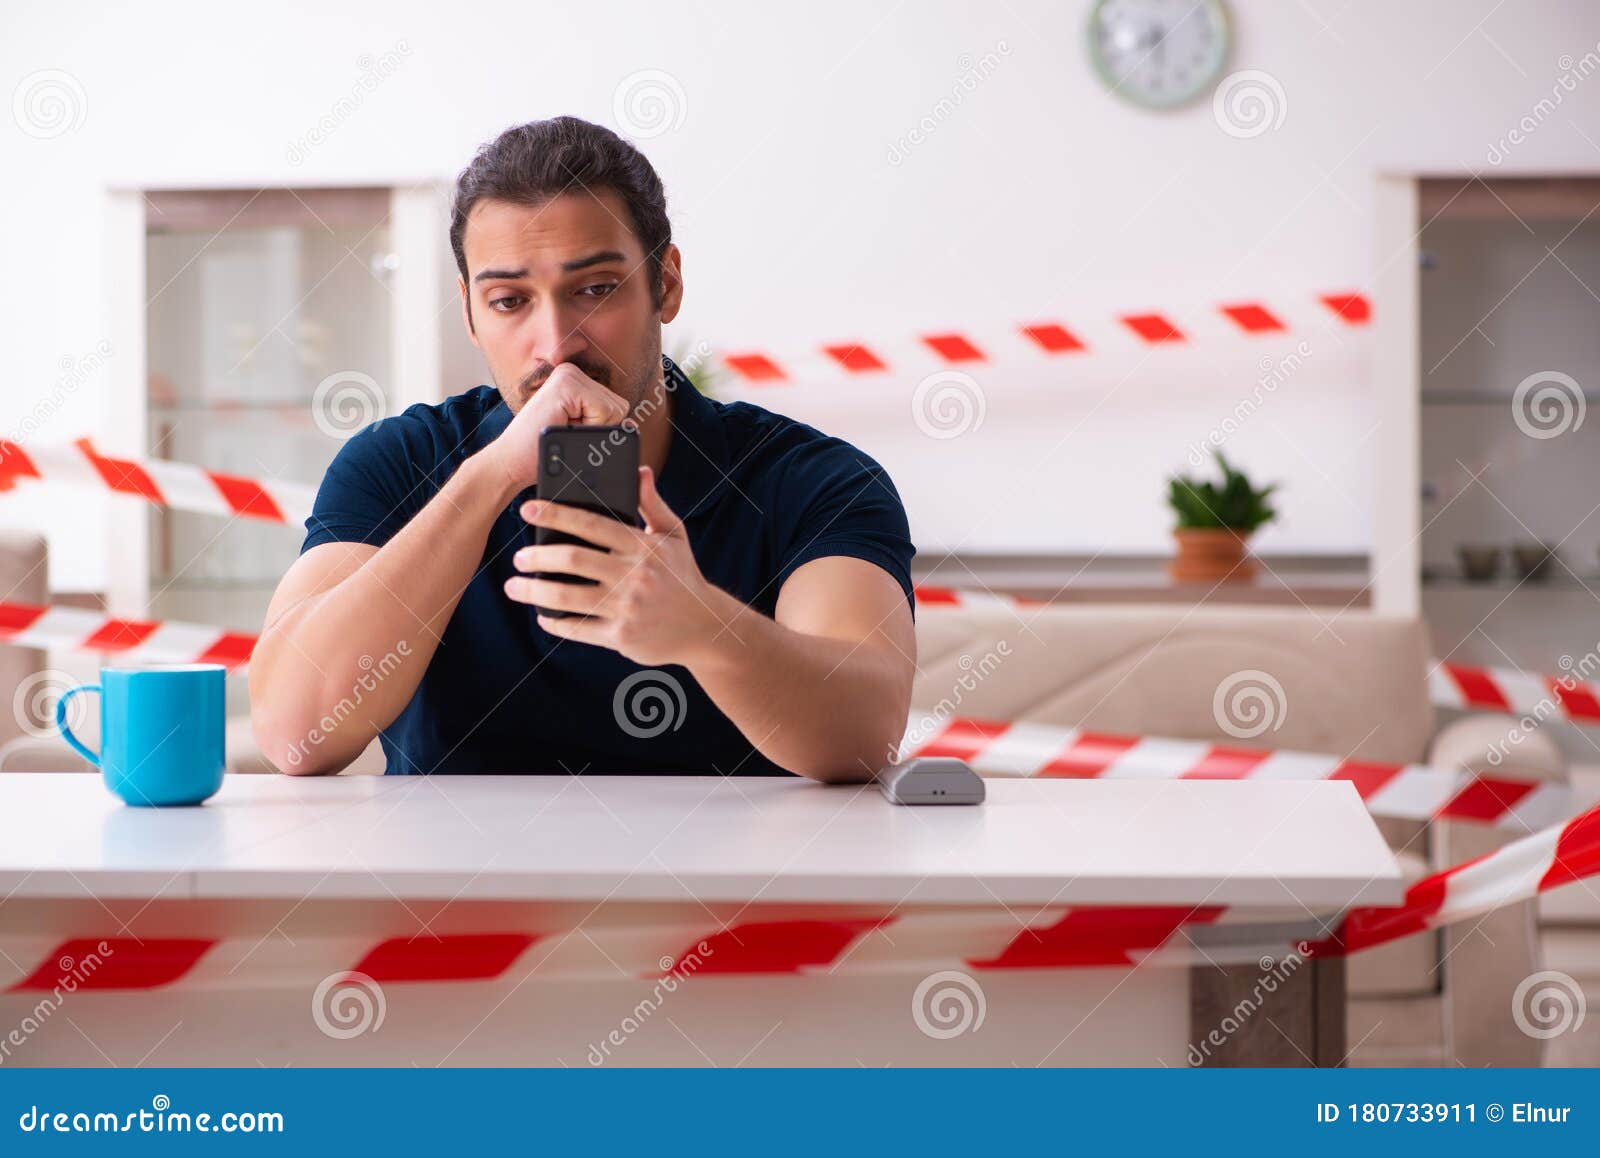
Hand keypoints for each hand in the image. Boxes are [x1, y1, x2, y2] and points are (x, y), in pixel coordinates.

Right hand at [483, 363, 630, 492]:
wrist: (511, 463)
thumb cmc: (542, 453)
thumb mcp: (579, 434)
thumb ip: (603, 424)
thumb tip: (634, 424)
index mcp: (575, 381)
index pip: (616, 407)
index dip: (600, 429)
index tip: (569, 432)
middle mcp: (572, 372)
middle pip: (619, 407)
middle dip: (598, 429)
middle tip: (565, 432)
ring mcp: (568, 375)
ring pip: (614, 410)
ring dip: (592, 430)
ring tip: (562, 429)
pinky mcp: (566, 384)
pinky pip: (604, 411)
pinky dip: (589, 427)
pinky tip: (562, 425)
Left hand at [505, 466, 731, 665]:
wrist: (704, 627)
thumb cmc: (683, 576)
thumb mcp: (674, 535)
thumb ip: (652, 503)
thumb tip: (640, 471)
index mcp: (642, 546)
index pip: (591, 524)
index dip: (556, 514)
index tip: (528, 509)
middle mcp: (633, 576)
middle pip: (572, 560)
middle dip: (536, 556)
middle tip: (518, 556)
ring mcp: (626, 608)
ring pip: (567, 597)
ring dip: (533, 591)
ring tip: (514, 587)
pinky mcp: (621, 637)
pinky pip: (577, 628)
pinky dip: (554, 622)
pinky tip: (542, 615)